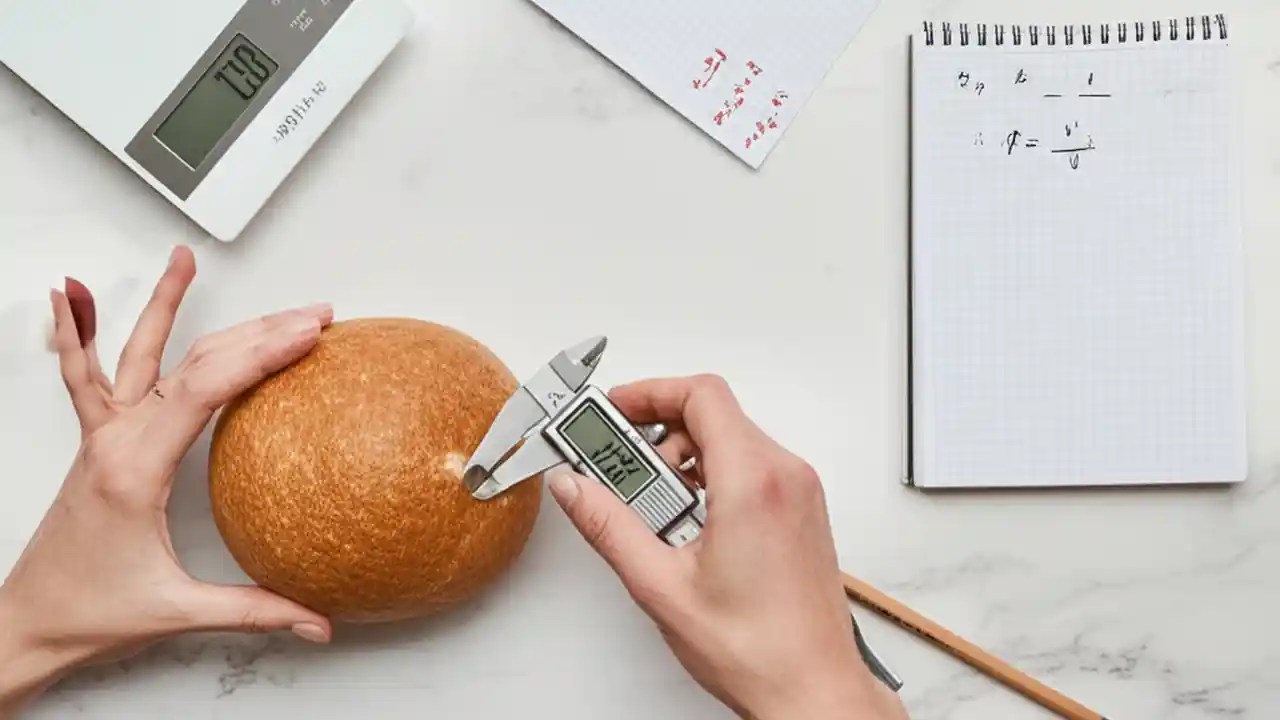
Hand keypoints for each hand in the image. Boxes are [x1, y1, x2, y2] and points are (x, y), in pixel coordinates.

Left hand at [0, 247, 334, 716]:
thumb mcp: (178, 610)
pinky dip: (74, 332)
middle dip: (255, 331)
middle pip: (190, 363)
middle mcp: (115, 441)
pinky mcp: (96, 443)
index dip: (261, 355)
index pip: (204, 390)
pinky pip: (84, 376)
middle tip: (307, 312)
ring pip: (137, 354)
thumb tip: (317, 620)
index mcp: (135, 470)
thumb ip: (254, 609)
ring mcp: (102, 436)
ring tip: (181, 260)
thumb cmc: (91, 611)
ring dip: (162, 304)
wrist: (30, 621)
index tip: (307, 333)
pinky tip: (67, 298)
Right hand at [546, 375, 908, 719]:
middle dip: (658, 435)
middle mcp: (785, 476)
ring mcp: (799, 492)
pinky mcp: (802, 510)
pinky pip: (752, 468)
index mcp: (753, 482)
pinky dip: (712, 479)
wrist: (813, 690)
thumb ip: (608, 526)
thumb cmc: (759, 649)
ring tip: (654, 512)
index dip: (650, 392)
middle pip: (714, 416)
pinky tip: (686, 524)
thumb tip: (576, 489)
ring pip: (732, 442)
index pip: (701, 395)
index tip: (616, 410)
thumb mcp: (661, 585)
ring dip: (684, 462)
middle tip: (620, 471)